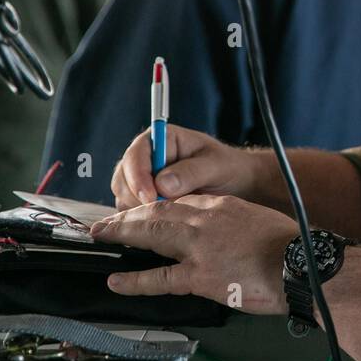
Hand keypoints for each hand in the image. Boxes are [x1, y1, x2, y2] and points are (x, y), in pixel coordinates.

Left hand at [91, 194, 297, 313]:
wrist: (304, 265)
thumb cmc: (290, 250)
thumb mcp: (257, 223)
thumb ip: (231, 225)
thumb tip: (217, 238)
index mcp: (223, 207)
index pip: (178, 201)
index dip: (151, 205)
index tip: (138, 210)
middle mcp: (207, 220)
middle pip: (157, 212)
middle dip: (127, 215)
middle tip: (105, 222)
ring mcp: (202, 248)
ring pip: (152, 234)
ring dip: (122, 234)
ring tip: (101, 237)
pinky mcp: (202, 276)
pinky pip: (159, 277)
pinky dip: (134, 280)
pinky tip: (117, 281)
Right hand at [111, 124, 262, 209]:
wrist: (237, 184)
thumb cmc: (228, 168)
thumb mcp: (217, 166)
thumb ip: (192, 172)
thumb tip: (162, 184)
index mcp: (162, 138)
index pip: (136, 155)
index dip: (138, 177)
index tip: (151, 197)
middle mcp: (147, 157)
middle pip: (123, 178)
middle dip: (138, 198)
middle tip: (163, 211)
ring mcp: (143, 179)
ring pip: (124, 197)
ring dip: (141, 211)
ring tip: (172, 214)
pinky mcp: (144, 199)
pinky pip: (132, 212)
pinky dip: (144, 220)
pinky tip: (167, 222)